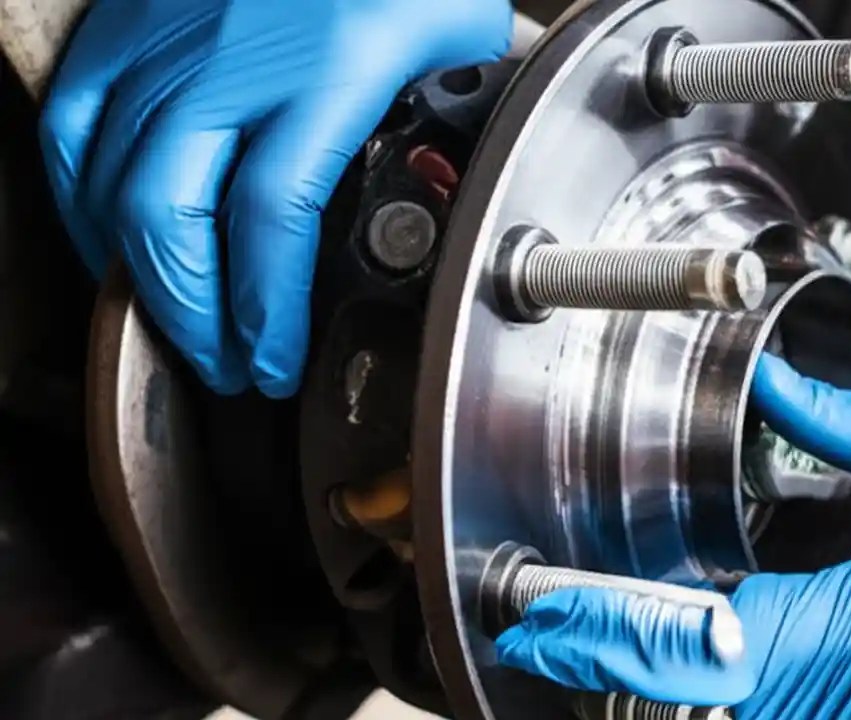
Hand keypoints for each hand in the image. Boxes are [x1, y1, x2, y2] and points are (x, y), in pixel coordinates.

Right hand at [41, 0, 511, 396]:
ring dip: (137, 270)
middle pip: (170, 213)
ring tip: (175, 324)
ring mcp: (170, 37)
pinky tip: (108, 238)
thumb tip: (452, 183)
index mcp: (327, 70)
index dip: (263, 309)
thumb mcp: (459, 30)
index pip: (271, 218)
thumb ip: (453, 114)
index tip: (272, 360)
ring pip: (111, 178)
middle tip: (222, 364)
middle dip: (192, 313)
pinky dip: (79, 193)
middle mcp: (233, 59)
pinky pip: (73, 120)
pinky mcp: (130, 20)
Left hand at [496, 354, 850, 717]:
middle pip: (703, 694)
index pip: (701, 638)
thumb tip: (778, 386)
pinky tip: (716, 660)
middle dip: (623, 661)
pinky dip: (736, 695)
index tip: (547, 620)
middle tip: (557, 628)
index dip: (612, 629)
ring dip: (675, 680)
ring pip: (740, 717)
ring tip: (609, 639)